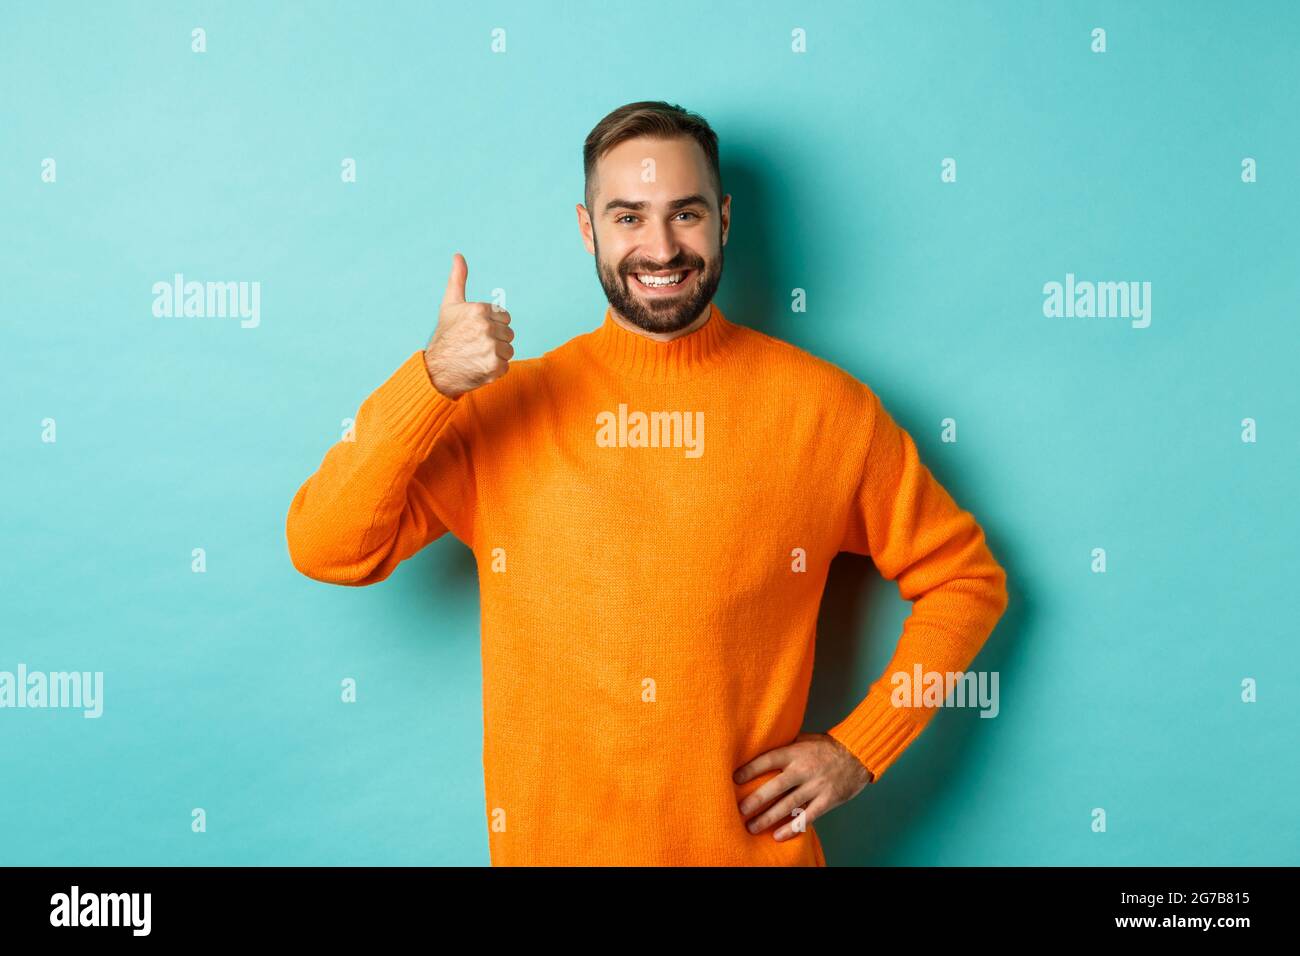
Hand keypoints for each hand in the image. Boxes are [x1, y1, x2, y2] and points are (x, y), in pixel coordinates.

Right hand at [424, 252, 514, 398]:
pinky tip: (478, 367)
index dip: (492, 325)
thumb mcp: (450, 304)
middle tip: (475, 345)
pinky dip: (494, 369)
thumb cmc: (445, 336)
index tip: (476, 332)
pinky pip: (506, 366)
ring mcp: (491, 348)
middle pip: (508, 333)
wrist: (435, 370)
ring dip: (496, 355)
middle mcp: (486, 328)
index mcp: (479, 310)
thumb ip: (458, 279)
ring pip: (509, 350)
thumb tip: (458, 255)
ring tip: (477, 356)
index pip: (505, 317)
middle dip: (495, 340)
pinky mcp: (494, 367)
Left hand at [733, 732, 872, 840]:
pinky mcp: (827, 800)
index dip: (750, 769)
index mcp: (796, 752)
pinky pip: (807, 817)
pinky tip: (778, 836)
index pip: (768, 760)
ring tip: (752, 827)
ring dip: (768, 818)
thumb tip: (760, 748)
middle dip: (756, 800)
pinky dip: (792, 828)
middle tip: (740, 810)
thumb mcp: (804, 739)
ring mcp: (816, 786)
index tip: (735, 779)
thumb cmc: (827, 746)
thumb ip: (785, 746)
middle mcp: (804, 769)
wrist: (857, 754)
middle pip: (775, 786)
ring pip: (788, 805)